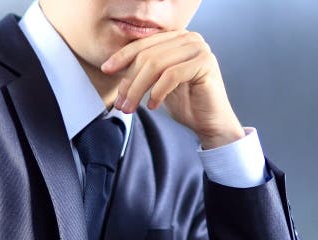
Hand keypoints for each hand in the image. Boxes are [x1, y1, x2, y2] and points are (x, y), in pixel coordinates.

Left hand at [101, 30, 245, 148]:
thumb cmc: (186, 104)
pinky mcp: (205, 63)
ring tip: (131, 107)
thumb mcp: (158, 83)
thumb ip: (144, 69)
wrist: (210, 123)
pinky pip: (171, 75)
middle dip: (130, 81)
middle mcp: (190, 38)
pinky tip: (153, 105)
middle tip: (121, 102)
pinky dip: (158, 92)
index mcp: (177, 37)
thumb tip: (114, 65)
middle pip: (148, 55)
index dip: (122, 56)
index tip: (107, 70)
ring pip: (156, 65)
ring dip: (139, 89)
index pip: (143, 44)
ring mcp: (199, 48)